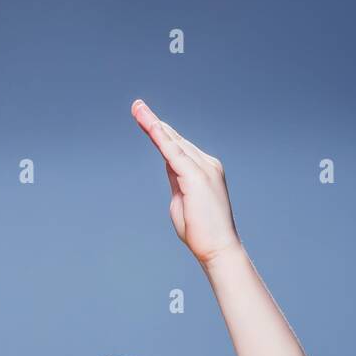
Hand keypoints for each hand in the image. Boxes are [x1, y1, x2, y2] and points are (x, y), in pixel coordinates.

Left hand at [130, 97, 241, 265]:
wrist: (218, 249)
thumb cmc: (200, 232)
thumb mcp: (182, 200)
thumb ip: (175, 180)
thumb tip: (168, 165)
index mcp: (204, 170)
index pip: (179, 147)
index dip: (162, 133)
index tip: (146, 119)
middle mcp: (207, 164)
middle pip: (176, 139)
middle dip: (155, 123)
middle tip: (136, 106)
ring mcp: (204, 168)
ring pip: (174, 141)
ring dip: (154, 124)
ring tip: (137, 108)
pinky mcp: (197, 177)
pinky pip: (173, 152)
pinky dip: (161, 137)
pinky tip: (151, 125)